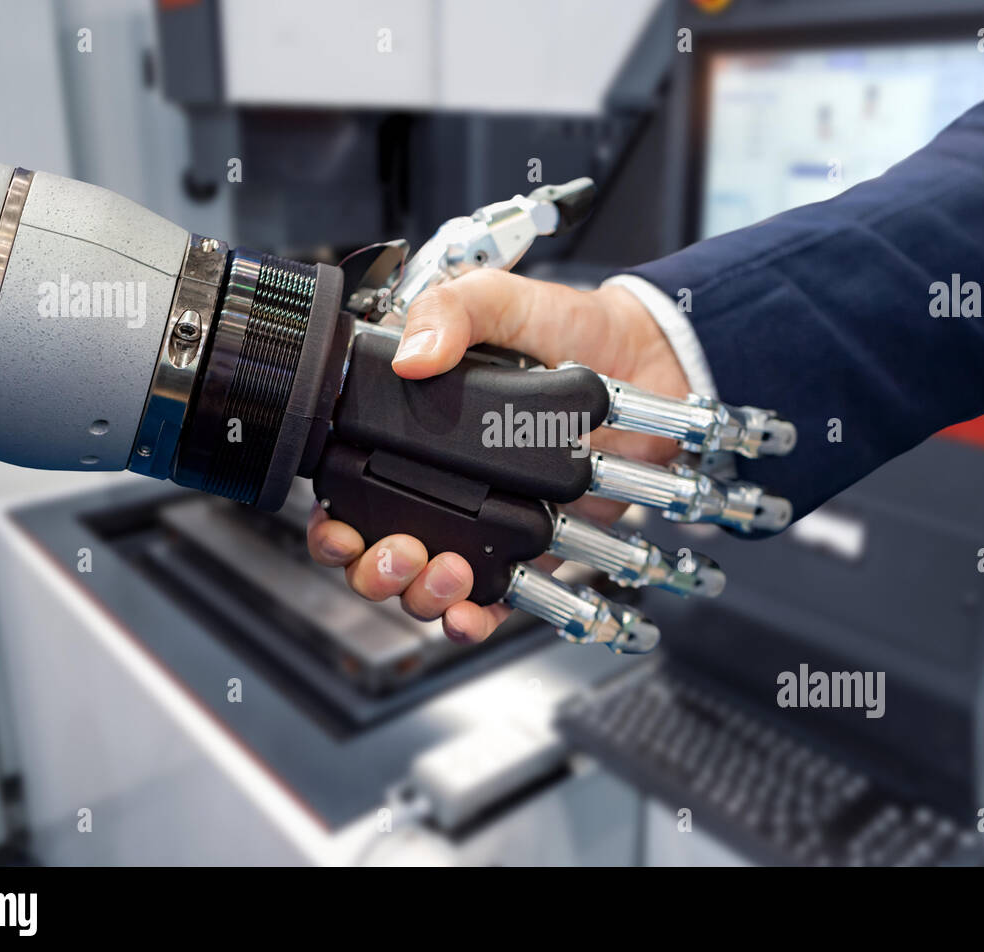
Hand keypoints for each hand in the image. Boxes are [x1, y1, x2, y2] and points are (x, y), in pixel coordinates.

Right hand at [307, 270, 690, 643]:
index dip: (332, 521)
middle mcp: (440, 483)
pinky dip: (474, 619)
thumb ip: (453, 311)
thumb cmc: (571, 327)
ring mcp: (484, 520)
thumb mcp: (502, 299)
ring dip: (422, 595)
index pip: (347, 489)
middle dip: (373, 570)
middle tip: (400, 555)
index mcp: (413, 431)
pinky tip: (471, 615)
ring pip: (426, 582)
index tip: (340, 529)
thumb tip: (410, 358)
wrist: (651, 359)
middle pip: (377, 551)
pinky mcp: (531, 547)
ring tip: (447, 574)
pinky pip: (493, 599)